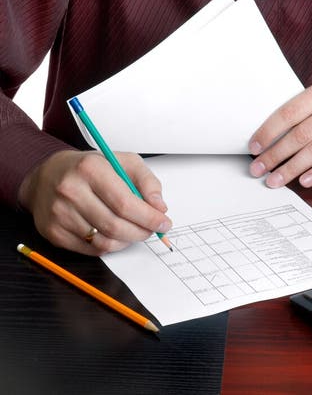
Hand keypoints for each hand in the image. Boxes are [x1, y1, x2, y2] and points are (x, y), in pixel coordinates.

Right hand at [18, 150, 171, 254]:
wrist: (47, 175)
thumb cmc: (90, 168)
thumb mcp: (122, 161)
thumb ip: (146, 181)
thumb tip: (159, 207)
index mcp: (90, 169)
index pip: (125, 203)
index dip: (149, 217)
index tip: (164, 222)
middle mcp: (71, 191)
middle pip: (115, 225)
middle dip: (141, 232)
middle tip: (153, 230)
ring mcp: (60, 214)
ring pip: (104, 242)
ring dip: (127, 241)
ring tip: (135, 231)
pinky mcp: (54, 233)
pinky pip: (91, 250)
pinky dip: (110, 246)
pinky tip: (116, 235)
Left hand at [248, 79, 311, 188]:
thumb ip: (298, 111)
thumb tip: (265, 139)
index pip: (290, 113)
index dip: (269, 132)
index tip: (255, 147)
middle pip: (301, 135)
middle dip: (276, 155)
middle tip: (259, 168)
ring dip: (292, 168)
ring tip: (275, 179)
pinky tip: (303, 180)